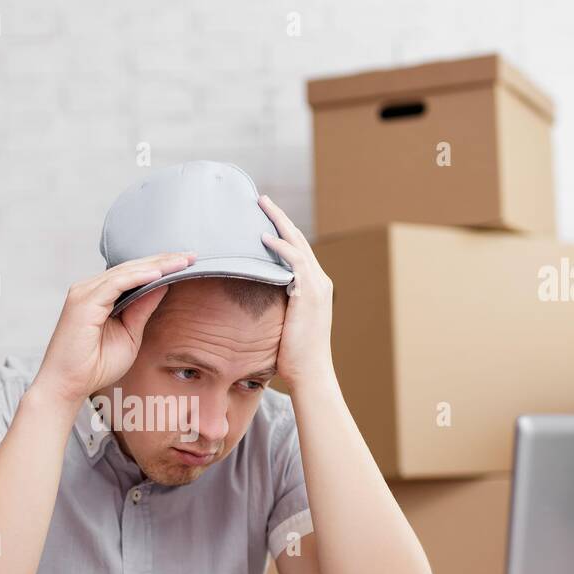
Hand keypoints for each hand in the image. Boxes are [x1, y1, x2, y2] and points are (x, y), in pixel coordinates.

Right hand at [32, 251, 195, 405]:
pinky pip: (115, 284)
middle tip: (192, 255)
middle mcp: (90, 289)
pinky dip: (138, 277)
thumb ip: (143, 309)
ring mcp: (84, 293)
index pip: (133, 274)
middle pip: (131, 268)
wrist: (68, 384)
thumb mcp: (130, 334)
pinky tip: (158, 274)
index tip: (187, 263)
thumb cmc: (95, 366)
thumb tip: (162, 286)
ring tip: (181, 261)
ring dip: (156, 266)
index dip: (160, 267)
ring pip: (125, 272)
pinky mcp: (83, 302)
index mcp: (99, 295)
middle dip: (163, 260)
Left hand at [258, 194, 334, 390]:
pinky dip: (279, 247)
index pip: (299, 251)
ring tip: (261, 205)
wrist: (310, 373)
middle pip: (299, 240)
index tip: (266, 219)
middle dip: (280, 218)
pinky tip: (263, 238)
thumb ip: (276, 306)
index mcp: (315, 287)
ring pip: (297, 243)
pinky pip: (293, 262)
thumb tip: (254, 300)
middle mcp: (319, 281)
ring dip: (278, 222)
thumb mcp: (284, 324)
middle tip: (261, 199)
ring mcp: (316, 286)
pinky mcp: (309, 294)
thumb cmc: (294, 356)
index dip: (283, 232)